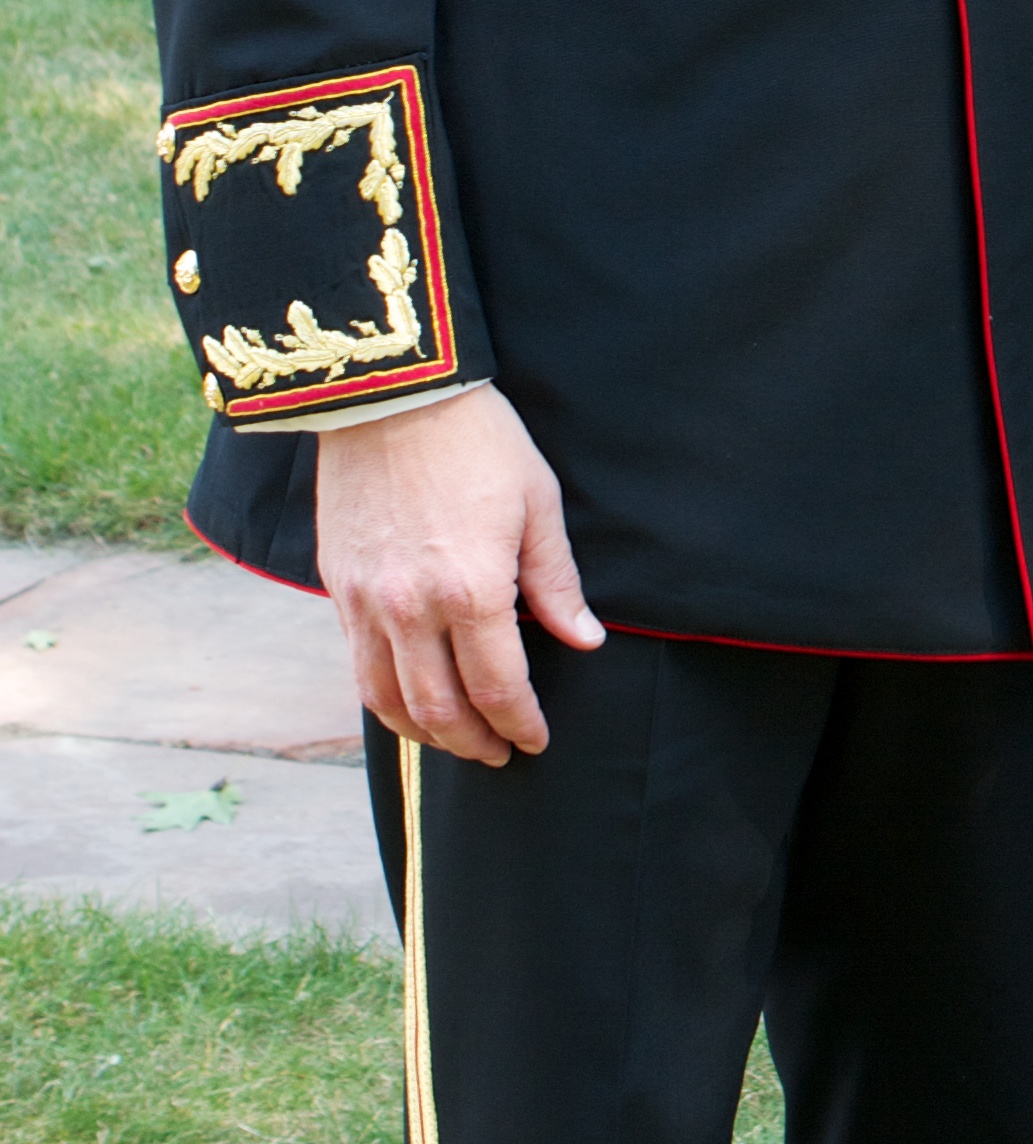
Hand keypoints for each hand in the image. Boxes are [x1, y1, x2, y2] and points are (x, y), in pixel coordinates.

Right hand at [314, 386, 603, 764]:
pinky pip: (358, 665)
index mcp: (472, 589)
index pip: (498, 688)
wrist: (391, 391)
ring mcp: (366, 602)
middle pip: (441, 710)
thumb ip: (556, 580)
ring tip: (456, 739)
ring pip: (388, 702)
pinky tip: (410, 698)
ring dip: (426, 734)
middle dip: (475, 743)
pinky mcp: (337, 587)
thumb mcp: (536, 500)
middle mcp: (412, 608)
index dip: (521, 724)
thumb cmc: (476, 438)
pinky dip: (386, 698)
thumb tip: (586, 639)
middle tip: (499, 753)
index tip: (536, 739)